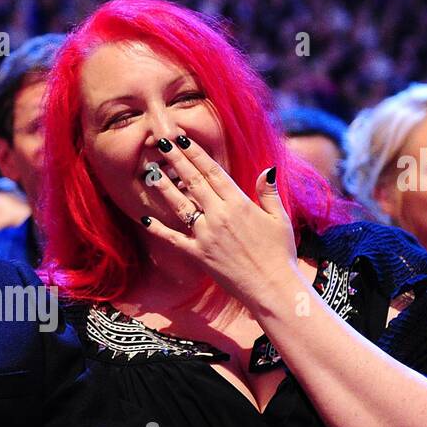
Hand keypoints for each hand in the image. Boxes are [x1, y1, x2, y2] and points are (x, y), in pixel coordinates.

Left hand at [139, 132, 298, 308]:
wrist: (272, 288)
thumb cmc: (280, 253)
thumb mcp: (279, 218)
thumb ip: (268, 193)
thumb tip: (267, 170)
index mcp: (239, 203)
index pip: (212, 171)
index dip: (195, 153)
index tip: (182, 138)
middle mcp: (219, 215)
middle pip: (193, 182)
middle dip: (176, 160)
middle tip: (160, 142)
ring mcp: (206, 235)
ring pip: (180, 205)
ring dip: (164, 187)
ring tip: (151, 171)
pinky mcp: (198, 255)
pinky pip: (174, 239)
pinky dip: (159, 229)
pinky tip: (145, 219)